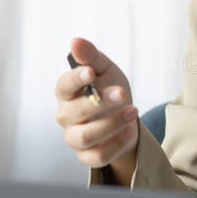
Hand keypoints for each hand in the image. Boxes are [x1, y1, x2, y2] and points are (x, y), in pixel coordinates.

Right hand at [55, 37, 138, 181]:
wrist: (126, 118)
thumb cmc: (110, 90)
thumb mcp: (107, 71)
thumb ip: (92, 57)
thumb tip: (76, 41)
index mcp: (67, 93)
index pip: (64, 86)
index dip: (76, 79)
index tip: (92, 72)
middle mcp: (66, 116)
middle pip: (74, 112)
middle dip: (100, 103)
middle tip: (123, 94)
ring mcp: (75, 138)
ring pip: (86, 136)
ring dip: (111, 124)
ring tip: (133, 111)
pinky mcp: (88, 156)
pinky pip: (99, 155)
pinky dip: (116, 144)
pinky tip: (129, 131)